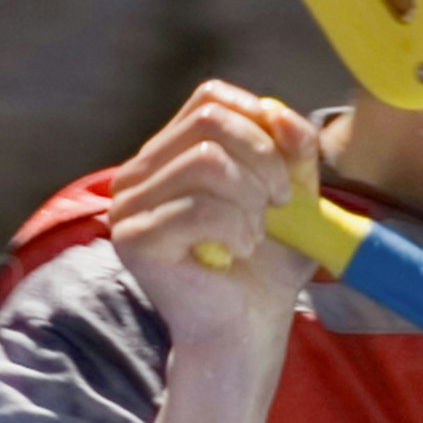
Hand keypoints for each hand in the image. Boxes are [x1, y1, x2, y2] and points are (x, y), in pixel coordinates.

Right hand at [98, 79, 329, 366]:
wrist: (249, 325)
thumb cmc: (268, 260)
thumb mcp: (293, 191)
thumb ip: (293, 147)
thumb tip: (278, 113)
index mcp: (167, 153)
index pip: (210, 98)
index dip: (259, 120)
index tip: (287, 167)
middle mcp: (136, 173)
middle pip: (210, 122)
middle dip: (263, 159)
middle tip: (279, 203)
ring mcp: (128, 206)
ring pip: (205, 161)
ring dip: (249, 199)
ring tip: (254, 232)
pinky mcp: (134, 240)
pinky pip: (198, 207)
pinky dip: (235, 228)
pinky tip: (237, 251)